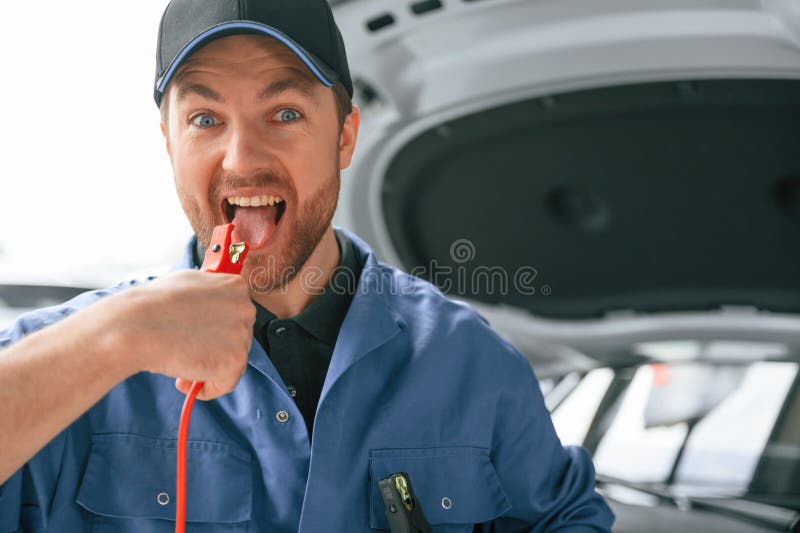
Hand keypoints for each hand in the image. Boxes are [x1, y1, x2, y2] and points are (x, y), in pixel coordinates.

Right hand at [111, 270, 254, 399]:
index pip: (235, 316)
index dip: (214, 330)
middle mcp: (245, 307)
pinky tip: (183, 379)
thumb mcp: (188, 283)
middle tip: (185, 352)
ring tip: (180, 364)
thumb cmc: (151, 306)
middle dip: (212, 350)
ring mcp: (242, 334)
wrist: (134, 325)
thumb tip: (212, 304)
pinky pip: (226, 383)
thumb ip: (209, 294)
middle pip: (236, 340)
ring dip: (207, 369)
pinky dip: (206, 388)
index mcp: (235, 286)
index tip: (197, 335)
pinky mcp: (235, 361)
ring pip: (232, 362)